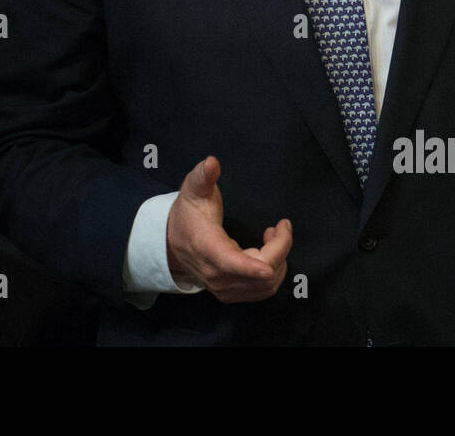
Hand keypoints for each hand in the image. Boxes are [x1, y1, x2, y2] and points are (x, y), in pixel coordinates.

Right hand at [165, 156, 291, 303]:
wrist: (172, 241)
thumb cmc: (187, 212)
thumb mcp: (193, 188)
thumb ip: (204, 175)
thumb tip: (212, 162)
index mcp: (208, 247)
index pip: (232, 263)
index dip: (253, 267)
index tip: (269, 266)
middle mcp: (215, 273)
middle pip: (260, 274)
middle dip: (280, 248)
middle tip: (281, 226)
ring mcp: (222, 287)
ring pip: (265, 286)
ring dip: (278, 260)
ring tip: (273, 237)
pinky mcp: (229, 293)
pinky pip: (261, 291)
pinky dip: (272, 272)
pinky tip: (267, 253)